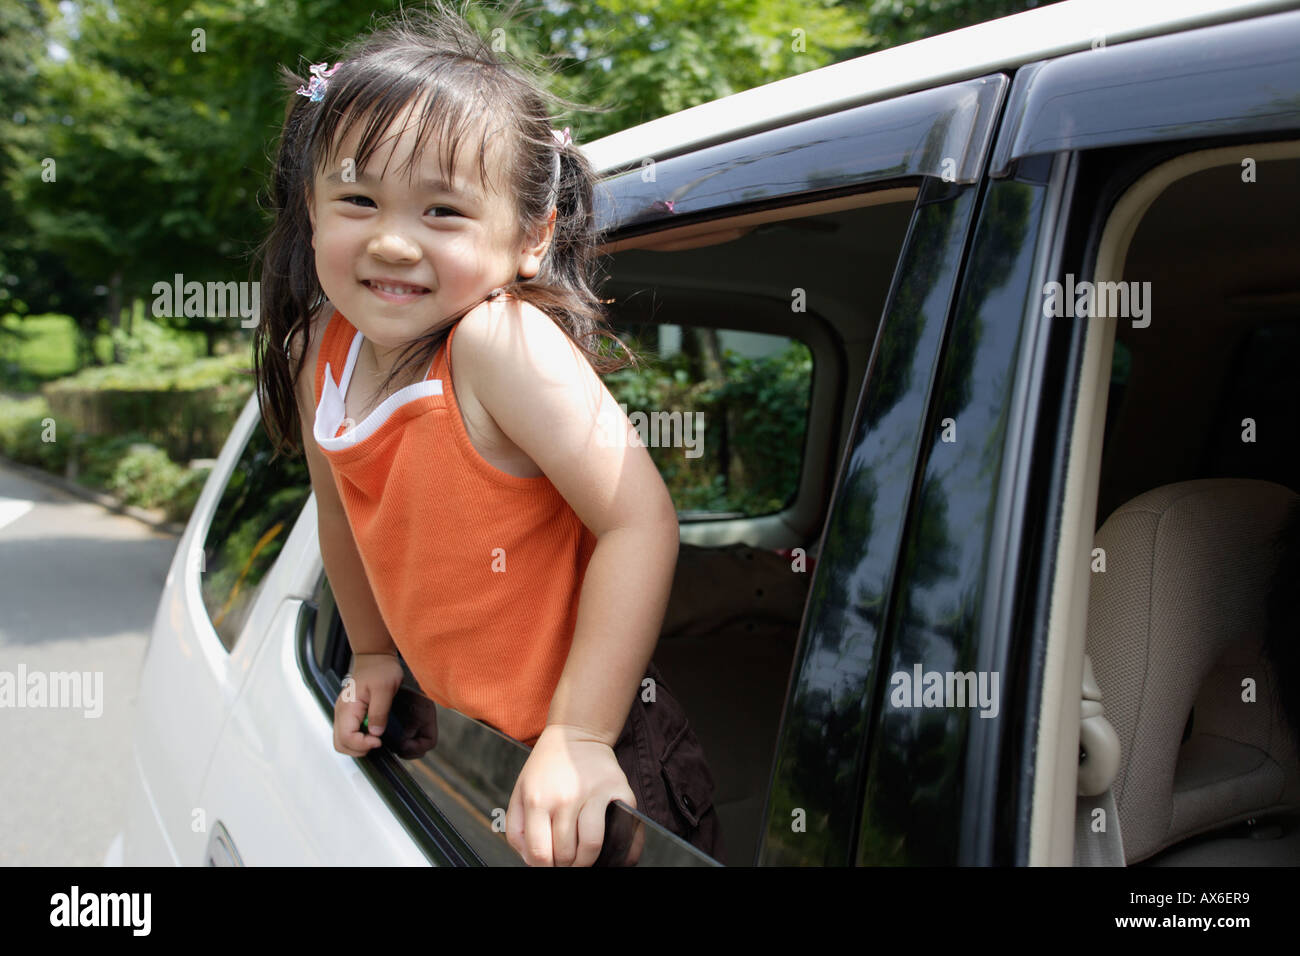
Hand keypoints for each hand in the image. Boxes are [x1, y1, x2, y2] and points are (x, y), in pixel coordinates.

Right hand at [333, 652, 404, 755]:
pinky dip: (358, 739)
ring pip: (342, 741)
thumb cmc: (380, 669)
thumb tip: (375, 732)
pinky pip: (348, 734)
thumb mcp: (384, 689)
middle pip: (340, 743)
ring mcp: (343, 714)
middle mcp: (341, 712)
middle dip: (358, 749)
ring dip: (358, 746)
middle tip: (376, 742)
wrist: (375, 657)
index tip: (378, 740)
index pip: (346, 737)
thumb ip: (379, 712)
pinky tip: (372, 732)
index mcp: (347, 707)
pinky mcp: (349, 714)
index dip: (362, 744)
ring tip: (375, 738)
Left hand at [505, 723, 636, 865]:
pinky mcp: (620, 791)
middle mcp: (566, 797)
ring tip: (583, 857)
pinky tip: (613, 854)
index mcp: (538, 799)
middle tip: (566, 859)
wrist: (576, 735)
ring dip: (586, 861)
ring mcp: (595, 793)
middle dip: (565, 864)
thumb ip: (516, 829)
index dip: (544, 868)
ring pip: (592, 846)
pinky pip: (625, 832)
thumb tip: (532, 861)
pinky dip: (622, 851)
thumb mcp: (519, 792)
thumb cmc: (546, 768)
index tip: (549, 864)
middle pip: (566, 854)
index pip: (540, 854)